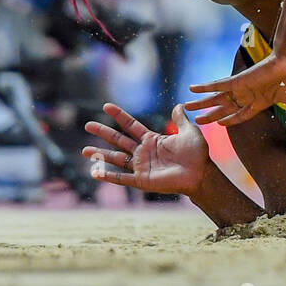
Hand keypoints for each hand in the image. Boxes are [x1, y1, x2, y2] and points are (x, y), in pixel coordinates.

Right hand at [82, 103, 209, 195]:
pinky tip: (95, 172)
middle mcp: (143, 152)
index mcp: (152, 140)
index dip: (119, 116)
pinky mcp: (142, 180)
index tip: (106, 106)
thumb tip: (178, 105)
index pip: (131, 125)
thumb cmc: (196, 154)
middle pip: (118, 139)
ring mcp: (141, 166)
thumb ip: (180, 119)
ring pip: (116, 158)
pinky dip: (108, 176)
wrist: (200, 174)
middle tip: (87, 124)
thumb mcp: (189, 132)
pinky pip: (121, 178)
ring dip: (100, 155)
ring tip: (84, 150)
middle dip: (103, 132)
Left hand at [184, 50, 285, 140]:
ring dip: (202, 102)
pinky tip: (192, 88)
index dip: (230, 120)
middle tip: (197, 120)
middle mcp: (248, 95)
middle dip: (210, 114)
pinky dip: (204, 87)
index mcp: (261, 101)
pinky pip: (217, 84)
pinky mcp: (238, 79)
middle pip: (224, 108)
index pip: (242, 115)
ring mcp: (242, 87)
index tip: (219, 124)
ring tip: (186, 106)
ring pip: (217, 98)